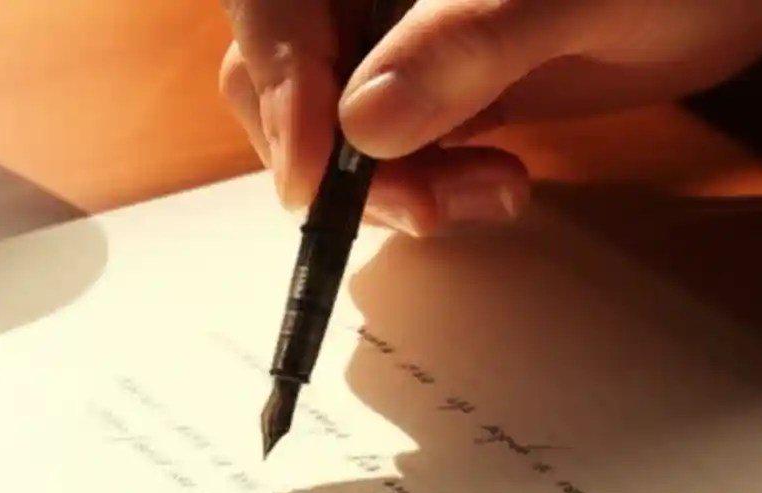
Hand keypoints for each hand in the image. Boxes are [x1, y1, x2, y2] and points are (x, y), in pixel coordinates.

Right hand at [219, 0, 761, 234]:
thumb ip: (468, 43)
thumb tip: (361, 123)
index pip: (272, 8)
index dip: (276, 86)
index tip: (315, 173)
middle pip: (286, 80)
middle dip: (338, 161)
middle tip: (419, 205)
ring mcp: (397, 40)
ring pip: (330, 131)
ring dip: (390, 188)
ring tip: (488, 193)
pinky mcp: (430, 87)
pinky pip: (383, 154)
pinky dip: (421, 190)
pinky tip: (489, 189)